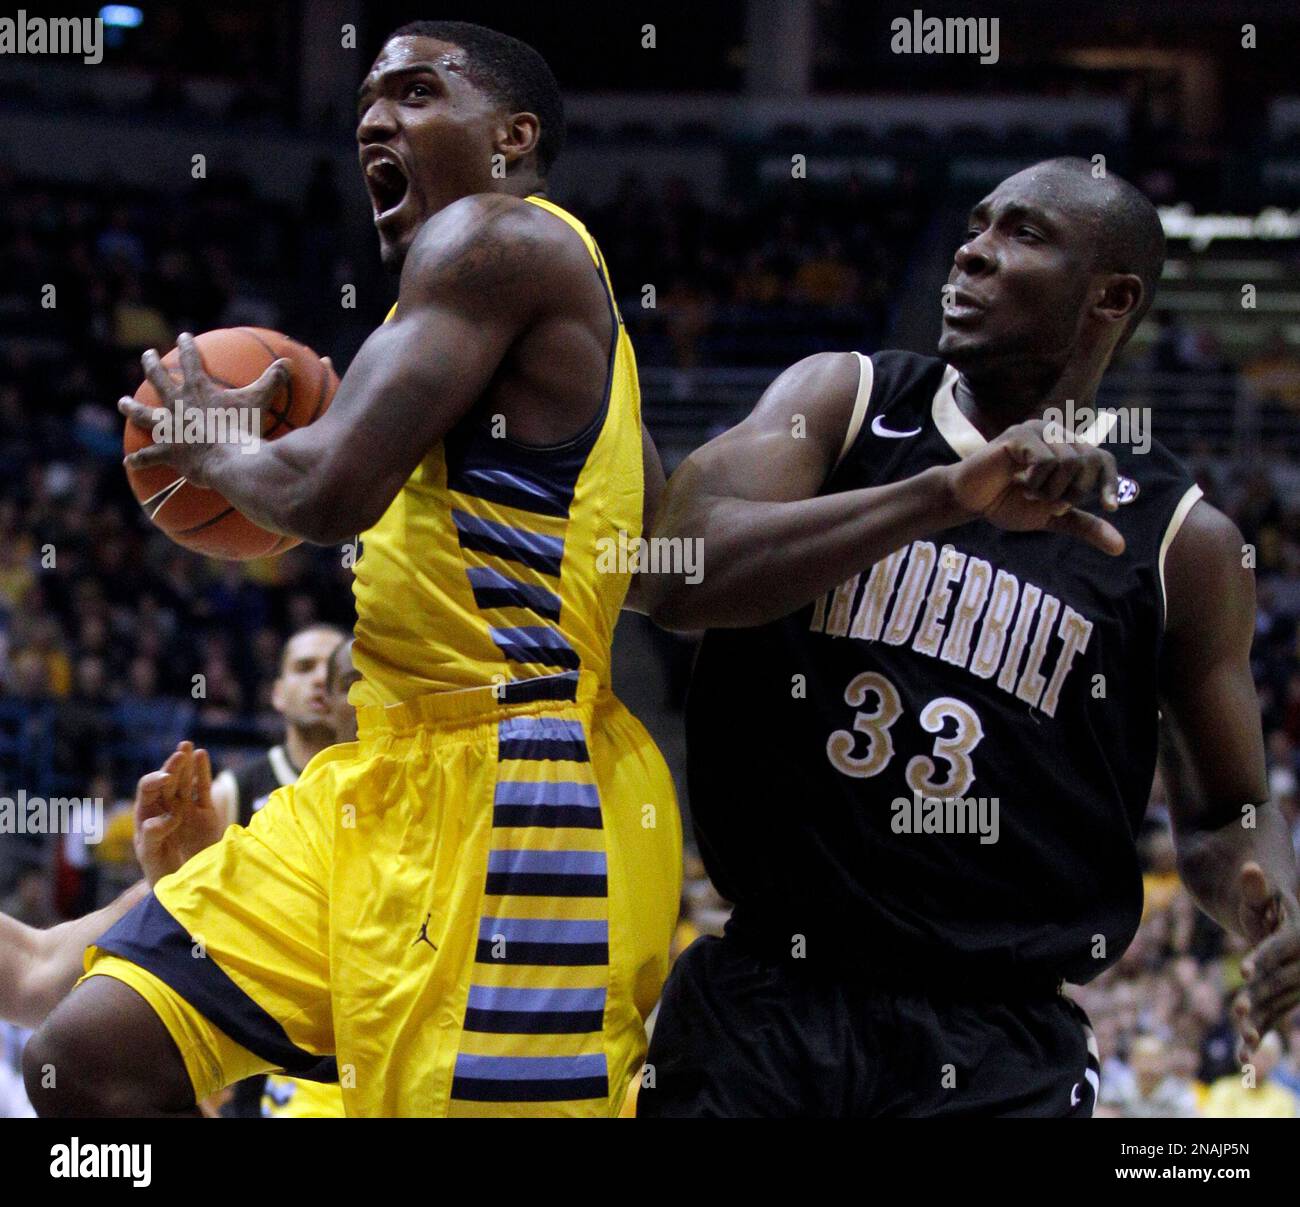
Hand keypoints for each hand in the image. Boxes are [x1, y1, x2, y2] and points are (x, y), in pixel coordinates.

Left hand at [118, 332, 290, 487]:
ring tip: (123, 402)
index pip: (190, 361)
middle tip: (147, 355)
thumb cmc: (242, 428)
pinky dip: (139, 459)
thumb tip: (289, 362)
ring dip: (132, 408)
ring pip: (145, 415)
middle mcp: (178, 405)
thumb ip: (273, 380)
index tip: (183, 337)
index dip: (187, 348)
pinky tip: (128, 462)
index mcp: (198, 390)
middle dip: (152, 366)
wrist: (227, 459)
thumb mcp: (260, 400)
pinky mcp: (168, 453)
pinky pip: (150, 456)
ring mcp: (170, 429)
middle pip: (160, 380)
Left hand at [133, 741, 225, 885]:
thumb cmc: (160, 872)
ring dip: (186, 762)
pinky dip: (202, 773)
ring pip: (184, 780)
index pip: (148, 790)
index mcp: (146, 815)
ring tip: (187, 745)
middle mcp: (164, 807)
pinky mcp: (203, 813)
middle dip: (172, 765)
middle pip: (167, 780)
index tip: (165, 778)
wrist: (181, 884)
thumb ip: (154, 835)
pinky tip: (201, 756)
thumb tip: (166, 817)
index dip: (155, 781)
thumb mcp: (152, 855)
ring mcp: (184, 808)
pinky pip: (202, 789)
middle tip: (179, 754)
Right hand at [947, 419, 1124, 554]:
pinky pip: (1048, 461)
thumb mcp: (1052, 517)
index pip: (1103, 459)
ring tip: (1028, 491)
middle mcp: (1056, 433)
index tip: (1110, 507)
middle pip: (1090, 463)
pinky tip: (1018, 484)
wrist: (969, 500)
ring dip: (1050, 490)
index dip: (1110, 482)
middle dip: (1072, 493)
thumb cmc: (1007, 503)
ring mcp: (1038, 430)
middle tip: (1045, 501)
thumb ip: (1084, 525)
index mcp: (1066, 448)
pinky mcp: (1021, 434)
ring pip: (1070, 463)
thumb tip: (1120, 549)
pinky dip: (1037, 482)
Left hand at [1231, 862, 1299, 1060]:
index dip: (1262, 958)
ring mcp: (1290, 984)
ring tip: (1244, 1043)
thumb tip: (1251, 868)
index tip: (1243, 971)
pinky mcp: (1279, 998)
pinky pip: (1269, 1017)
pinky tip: (1243, 1059)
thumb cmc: (1270, 901)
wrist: (1282, 919)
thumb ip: (1256, 886)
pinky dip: (1257, 1034)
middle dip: (1258, 997)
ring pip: (1274, 1005)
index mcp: (1295, 937)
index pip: (1278, 947)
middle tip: (1236, 1010)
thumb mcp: (1263, 893)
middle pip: (1277, 983)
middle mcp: (1297, 965)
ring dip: (1259, 1024)